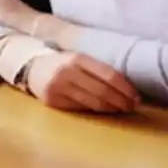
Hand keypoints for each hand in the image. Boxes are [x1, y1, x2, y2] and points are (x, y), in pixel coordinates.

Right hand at [24, 51, 140, 113]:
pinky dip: (94, 110)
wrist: (31, 68)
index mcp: (76, 58)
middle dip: (121, 101)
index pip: (108, 74)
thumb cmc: (62, 64)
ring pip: (93, 102)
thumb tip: (126, 88)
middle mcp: (66, 72)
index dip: (125, 88)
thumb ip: (98, 69)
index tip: (136, 97)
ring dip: (111, 108)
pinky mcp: (52, 100)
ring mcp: (58, 87)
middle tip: (131, 107)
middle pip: (102, 90)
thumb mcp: (78, 59)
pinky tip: (102, 109)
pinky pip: (80, 108)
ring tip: (120, 110)